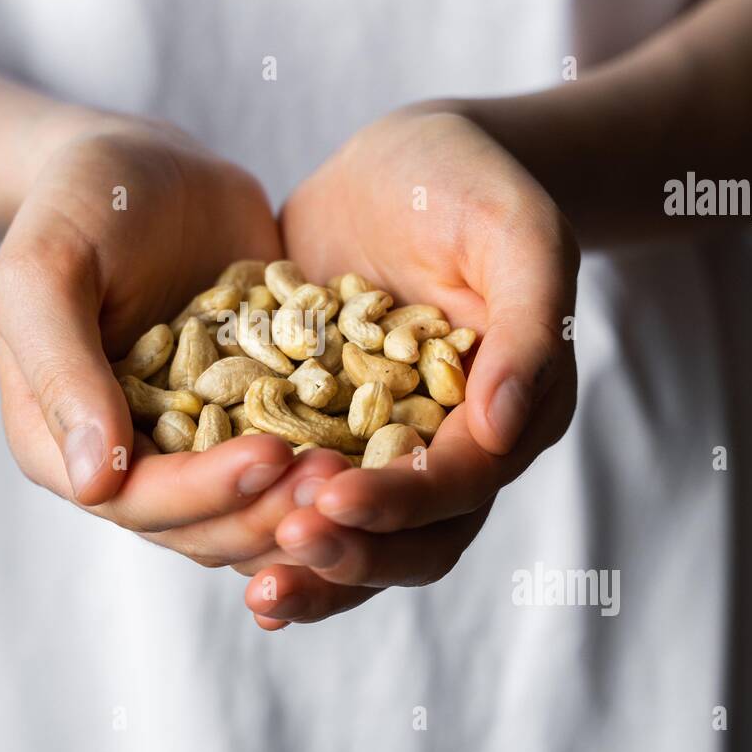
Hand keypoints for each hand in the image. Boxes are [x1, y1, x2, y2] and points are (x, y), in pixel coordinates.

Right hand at [0, 118, 351, 567]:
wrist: (143, 164)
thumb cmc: (78, 204)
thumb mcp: (45, 270)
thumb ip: (61, 369)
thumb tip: (96, 482)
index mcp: (61, 444)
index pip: (135, 500)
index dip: (204, 491)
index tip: (272, 453)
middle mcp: (130, 461)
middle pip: (204, 524)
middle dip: (272, 507)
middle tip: (341, 473)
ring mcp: (197, 445)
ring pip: (257, 508)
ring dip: (312, 499)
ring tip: (374, 466)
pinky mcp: (254, 417)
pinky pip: (297, 456)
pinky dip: (340, 458)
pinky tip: (395, 439)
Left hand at [247, 106, 579, 627]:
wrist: (407, 160)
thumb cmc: (475, 185)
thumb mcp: (518, 234)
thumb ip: (526, 326)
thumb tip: (499, 429)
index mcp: (511, 415)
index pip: (460, 485)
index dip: (400, 503)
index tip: (333, 501)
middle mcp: (451, 447)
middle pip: (414, 540)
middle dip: (352, 557)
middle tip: (284, 555)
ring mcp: (384, 445)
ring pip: (359, 536)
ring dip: (311, 567)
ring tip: (257, 591)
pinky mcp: (323, 427)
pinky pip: (301, 494)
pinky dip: (270, 529)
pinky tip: (225, 555)